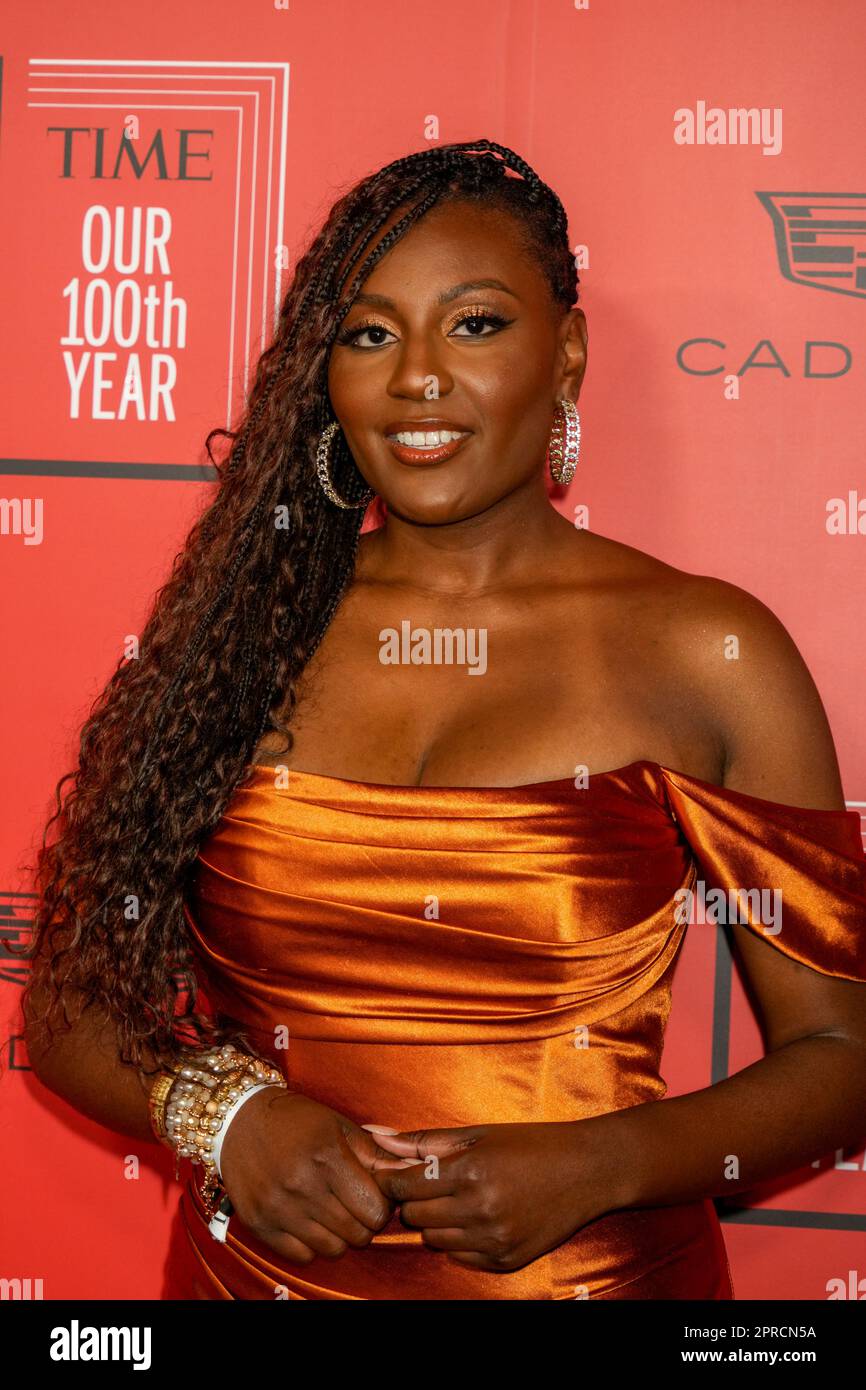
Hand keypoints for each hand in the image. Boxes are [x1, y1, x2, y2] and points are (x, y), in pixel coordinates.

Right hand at [218, 1090, 413, 1265]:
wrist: (238, 1120)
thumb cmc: (296, 1120)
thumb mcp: (339, 1126)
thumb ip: (376, 1154)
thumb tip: (408, 1173)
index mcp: (328, 1157)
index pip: (375, 1210)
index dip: (382, 1206)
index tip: (375, 1195)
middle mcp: (303, 1186)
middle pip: (357, 1235)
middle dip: (363, 1223)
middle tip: (355, 1205)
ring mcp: (279, 1208)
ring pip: (332, 1249)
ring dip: (339, 1236)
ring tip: (331, 1212)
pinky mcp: (260, 1224)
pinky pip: (302, 1256)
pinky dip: (311, 1245)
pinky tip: (308, 1220)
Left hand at [369, 1120, 616, 1271]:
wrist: (588, 1171)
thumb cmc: (531, 1144)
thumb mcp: (478, 1134)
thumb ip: (423, 1141)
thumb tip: (375, 1136)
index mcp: (470, 1170)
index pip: (403, 1184)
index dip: (394, 1177)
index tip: (400, 1171)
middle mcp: (479, 1208)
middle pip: (413, 1215)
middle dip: (415, 1199)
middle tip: (435, 1183)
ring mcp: (493, 1239)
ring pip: (434, 1239)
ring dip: (438, 1220)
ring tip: (461, 1198)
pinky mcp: (505, 1261)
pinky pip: (460, 1256)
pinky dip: (462, 1239)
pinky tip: (482, 1217)